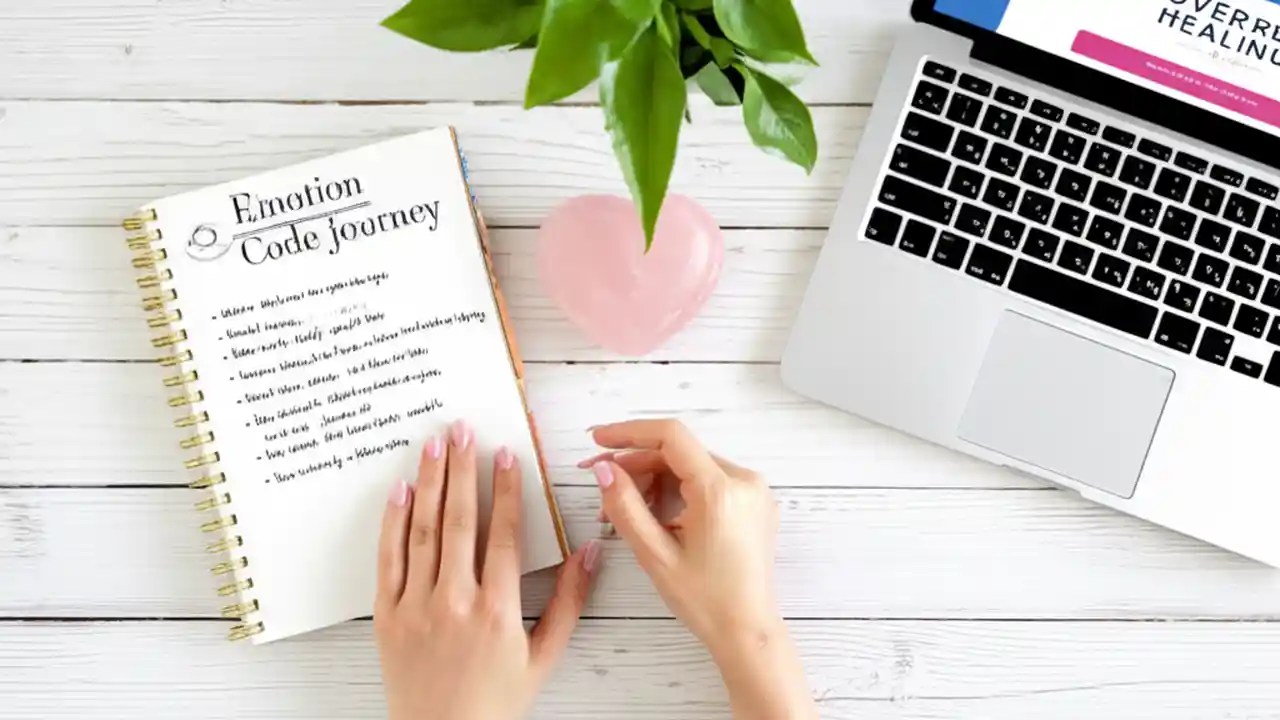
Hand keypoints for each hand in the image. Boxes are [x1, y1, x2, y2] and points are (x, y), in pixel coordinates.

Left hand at [376, 419, 600, 719]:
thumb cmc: (494, 703)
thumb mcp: (543, 656)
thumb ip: (568, 602)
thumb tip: (590, 553)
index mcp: (497, 610)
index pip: (502, 534)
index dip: (506, 489)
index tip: (507, 453)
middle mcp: (454, 602)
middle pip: (459, 521)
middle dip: (463, 469)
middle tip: (464, 430)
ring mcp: (415, 607)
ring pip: (423, 531)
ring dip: (428, 482)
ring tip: (433, 444)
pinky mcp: (386, 617)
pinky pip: (388, 560)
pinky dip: (393, 523)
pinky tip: (400, 491)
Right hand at [583, 419, 816, 719]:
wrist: (748, 631)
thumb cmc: (705, 600)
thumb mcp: (656, 555)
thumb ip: (625, 506)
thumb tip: (603, 470)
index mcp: (720, 491)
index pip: (671, 436)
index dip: (628, 432)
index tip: (597, 440)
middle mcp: (744, 481)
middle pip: (679, 452)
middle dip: (636, 464)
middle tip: (602, 485)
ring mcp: (753, 491)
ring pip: (692, 466)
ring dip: (655, 479)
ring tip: (625, 509)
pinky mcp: (754, 502)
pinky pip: (710, 480)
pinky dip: (679, 489)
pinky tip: (655, 514)